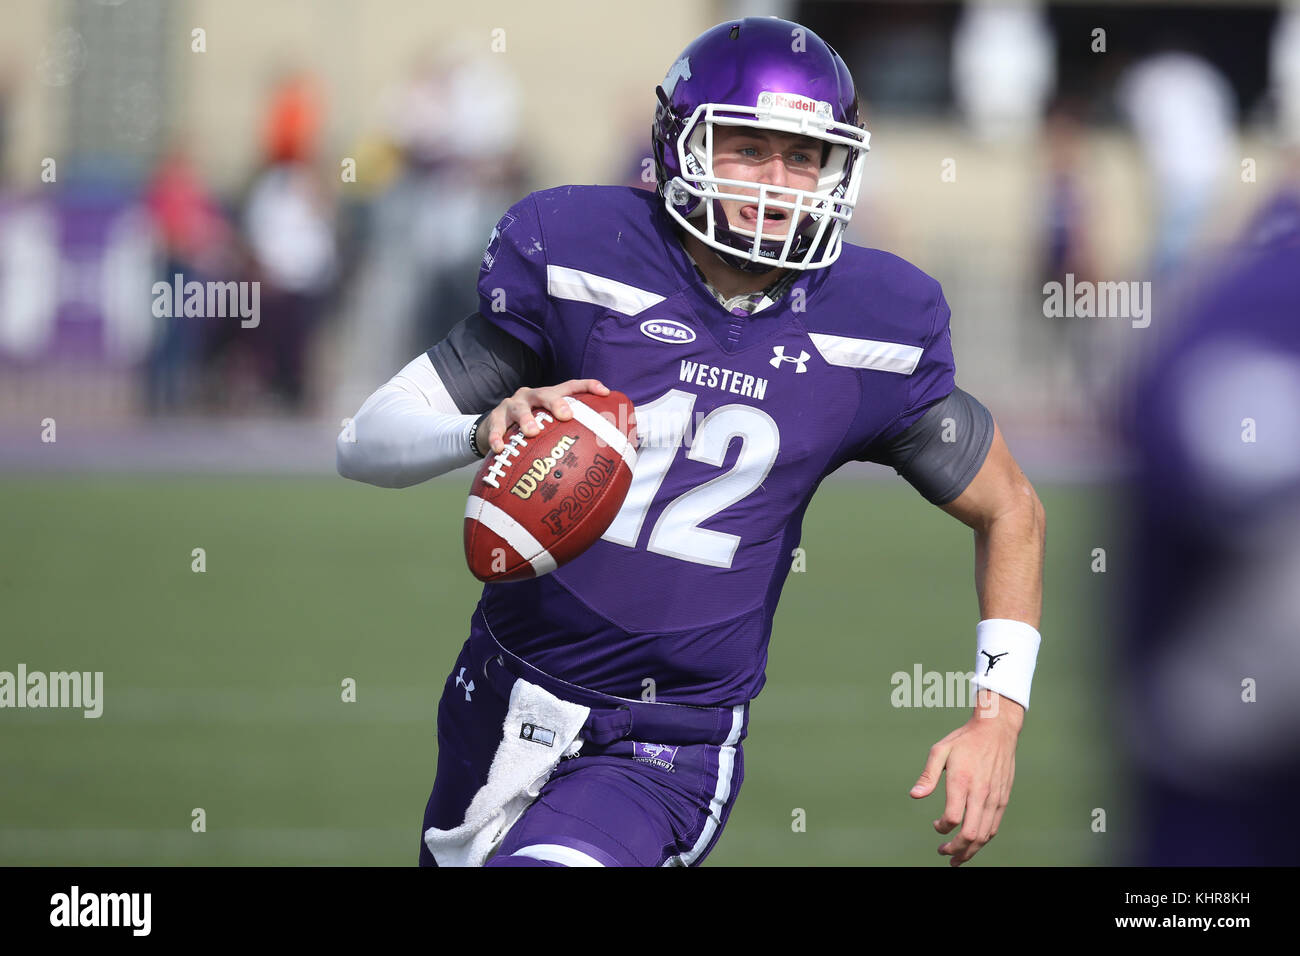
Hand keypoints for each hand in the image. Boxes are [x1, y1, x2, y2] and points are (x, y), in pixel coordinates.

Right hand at [478, 379, 610, 455]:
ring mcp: (512, 405)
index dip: (588, 386)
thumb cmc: (529, 429)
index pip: (570, 386)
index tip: (605, 392)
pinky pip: (496, 427)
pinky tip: (500, 449)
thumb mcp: (547, 427)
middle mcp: (531, 396)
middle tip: (566, 415)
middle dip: (556, 403)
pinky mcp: (494, 417)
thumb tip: (598, 455)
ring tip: (532, 432)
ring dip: (526, 419)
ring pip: (519, 408)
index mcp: (548, 396)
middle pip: (545, 394)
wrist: (492, 428)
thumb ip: (566, 435)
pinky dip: (497, 437)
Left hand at [908, 689, 1022, 865]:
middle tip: (944, 854)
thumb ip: (928, 775)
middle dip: (956, 850)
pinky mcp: (1003, 798)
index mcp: (962, 781)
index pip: (953, 818)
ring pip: (985, 834)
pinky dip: (984, 839)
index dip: (942, 828)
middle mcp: (980, 793)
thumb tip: (915, 795)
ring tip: (958, 858)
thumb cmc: (964, 740)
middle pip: (971, 833)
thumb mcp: (940, 750)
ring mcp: (994, 797)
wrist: (996, 730)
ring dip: (971, 851)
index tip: (936, 826)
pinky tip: (974, 843)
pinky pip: (994, 826)